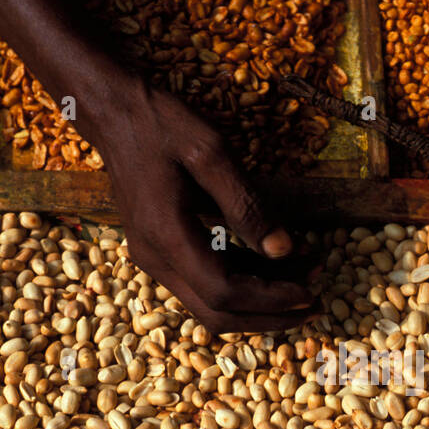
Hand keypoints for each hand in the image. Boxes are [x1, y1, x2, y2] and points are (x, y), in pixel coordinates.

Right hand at [93, 77, 317, 333]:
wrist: (113, 112)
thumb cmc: (161, 124)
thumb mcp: (211, 152)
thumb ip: (247, 204)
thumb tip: (284, 250)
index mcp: (166, 235)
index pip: (224, 292)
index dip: (270, 300)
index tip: (309, 293)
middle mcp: (155, 258)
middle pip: (217, 315)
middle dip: (269, 316)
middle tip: (315, 305)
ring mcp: (154, 259)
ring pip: (211, 304)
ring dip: (259, 302)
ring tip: (306, 277)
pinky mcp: (161, 251)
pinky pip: (204, 284)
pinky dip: (242, 282)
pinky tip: (275, 264)